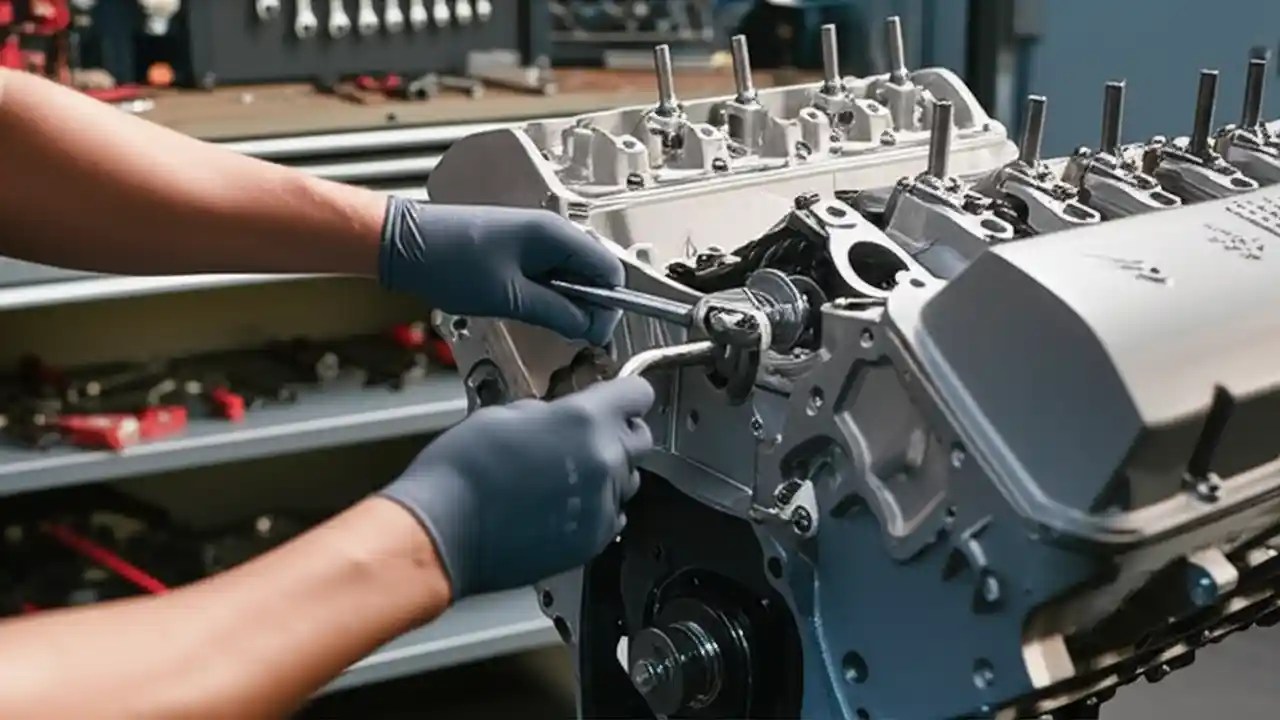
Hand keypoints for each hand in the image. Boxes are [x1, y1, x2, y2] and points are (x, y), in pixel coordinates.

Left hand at [378, 197, 623, 345]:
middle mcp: (549, 230)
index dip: (608, 305)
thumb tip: (590, 326)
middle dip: (589, 305)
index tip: (595, 332)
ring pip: (570, 273)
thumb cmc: (448, 261)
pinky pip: (548, 271)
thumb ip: (557, 313)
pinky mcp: (516, 246)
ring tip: (549, 322)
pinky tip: (532, 308)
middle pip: (593, 271)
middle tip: (573, 333)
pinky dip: (548, 292)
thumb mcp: (510, 298)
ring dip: (568, 300)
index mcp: (555, 234)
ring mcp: (532, 237)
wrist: (404, 243)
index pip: (609, 269)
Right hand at [379, 377, 654, 599]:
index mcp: (584, 420)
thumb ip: (553, 412)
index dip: (628, 394)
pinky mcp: (592, 539)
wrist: (444, 530)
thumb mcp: (506, 414)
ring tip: (565, 474)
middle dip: (618, 433)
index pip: (638, 395)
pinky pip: (612, 514)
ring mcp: (601, 504)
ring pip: (627, 479)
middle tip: (586, 435)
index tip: (622, 397)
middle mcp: (602, 461)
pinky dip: (595, 506)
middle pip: (640, 439)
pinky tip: (560, 503)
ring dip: (606, 471)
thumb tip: (567, 415)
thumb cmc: (462, 472)